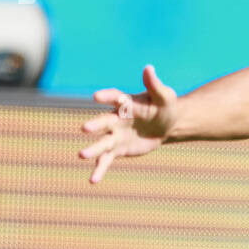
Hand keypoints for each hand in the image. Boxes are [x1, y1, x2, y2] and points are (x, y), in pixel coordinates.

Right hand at [79, 65, 178, 183]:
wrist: (167, 125)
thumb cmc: (165, 106)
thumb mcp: (165, 96)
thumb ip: (155, 85)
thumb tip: (149, 68)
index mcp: (126, 103)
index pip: (114, 98)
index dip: (107, 96)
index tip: (97, 96)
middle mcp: (116, 118)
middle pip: (104, 121)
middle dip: (95, 124)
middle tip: (85, 128)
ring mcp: (115, 135)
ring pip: (102, 143)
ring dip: (92, 149)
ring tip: (81, 155)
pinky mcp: (117, 149)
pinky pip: (106, 160)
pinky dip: (100, 169)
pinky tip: (92, 181)